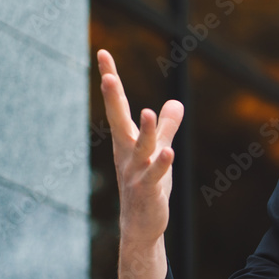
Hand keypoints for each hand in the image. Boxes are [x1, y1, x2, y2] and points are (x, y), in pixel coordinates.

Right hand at [98, 49, 184, 245]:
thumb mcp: (159, 150)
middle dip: (113, 99)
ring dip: (145, 131)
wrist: (140, 225)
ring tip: (148, 112)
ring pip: (140, 148)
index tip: (102, 53)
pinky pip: (154, 176)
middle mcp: (128, 153)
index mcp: (128, 140)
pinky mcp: (148, 191)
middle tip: (107, 76)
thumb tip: (176, 102)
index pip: (119, 106)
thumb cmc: (147, 185)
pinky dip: (161, 165)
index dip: (111, 79)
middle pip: (119, 121)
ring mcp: (135, 172)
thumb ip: (167, 127)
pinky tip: (168, 153)